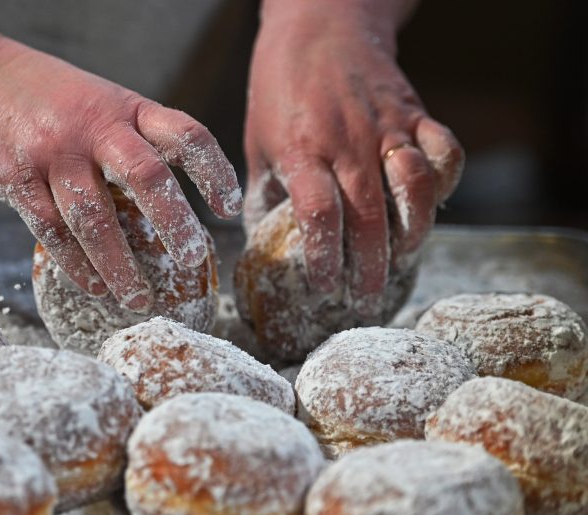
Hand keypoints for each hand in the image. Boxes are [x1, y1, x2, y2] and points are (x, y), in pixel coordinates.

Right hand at [0, 38, 241, 311]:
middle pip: (146, 177)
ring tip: (139, 300)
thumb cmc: (53, 99)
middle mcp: (95, 128)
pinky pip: (51, 230)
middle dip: (173, 223)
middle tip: (189, 261)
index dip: (215, 172)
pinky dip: (76, 265)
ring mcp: (54, 153)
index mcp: (127, 108)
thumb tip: (173, 207)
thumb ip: (137, 140)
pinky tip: (95, 288)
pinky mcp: (17, 178)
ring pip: (94, 218)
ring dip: (119, 265)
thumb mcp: (105, 102)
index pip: (186, 135)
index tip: (230, 209)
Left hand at [244, 3, 462, 315]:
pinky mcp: (414, 112)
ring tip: (402, 259)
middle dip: (370, 268)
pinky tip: (431, 206)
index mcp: (302, 151)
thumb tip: (259, 242)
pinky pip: (445, 151)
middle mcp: (348, 142)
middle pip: (370, 217)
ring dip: (413, 233)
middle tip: (366, 299)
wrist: (318, 24)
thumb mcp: (257, 140)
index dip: (325, 259)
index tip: (324, 288)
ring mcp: (386, 126)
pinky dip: (445, 183)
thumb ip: (263, 192)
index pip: (319, 216)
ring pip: (414, 188)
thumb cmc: (279, 88)